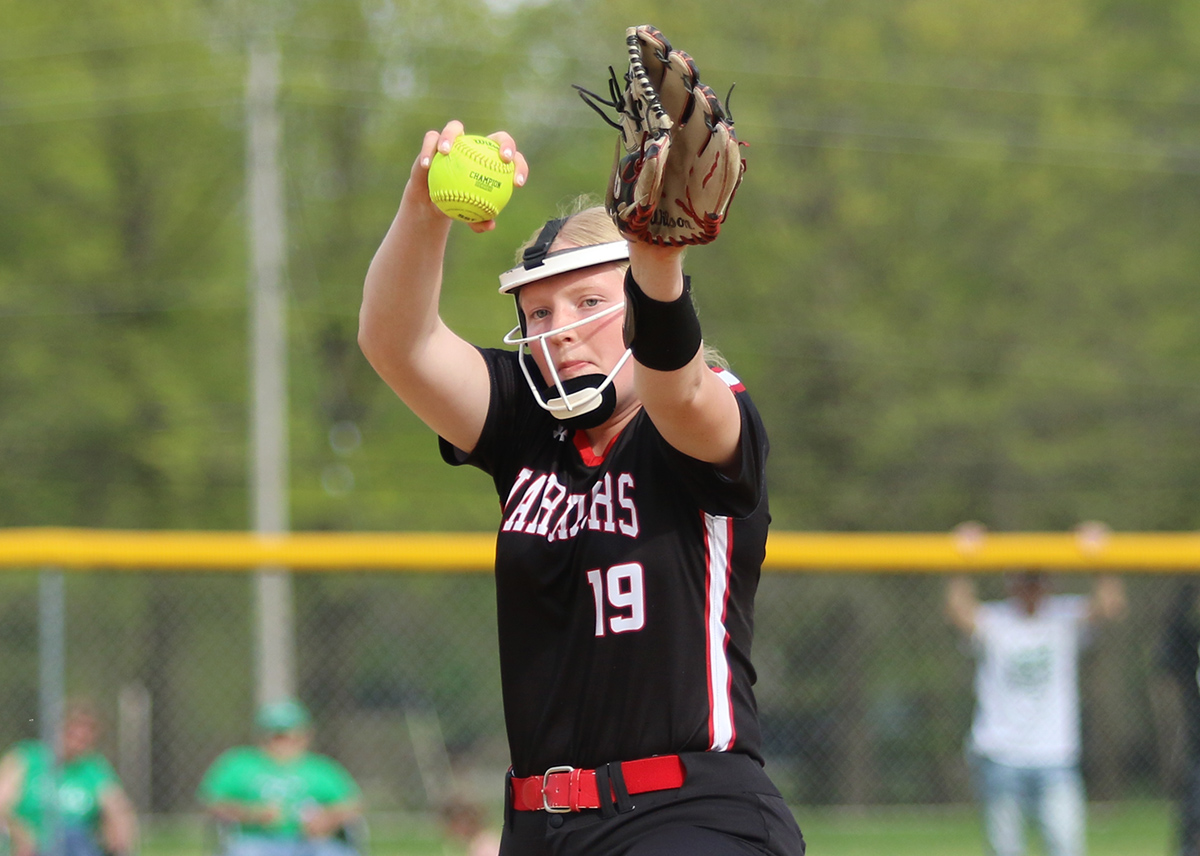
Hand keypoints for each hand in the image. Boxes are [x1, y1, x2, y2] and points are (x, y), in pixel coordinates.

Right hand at [411, 120, 528, 233]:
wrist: (433, 202)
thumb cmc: (456, 207)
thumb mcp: (467, 217)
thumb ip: (479, 221)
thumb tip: (489, 225)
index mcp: (491, 160)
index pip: (513, 160)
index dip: (519, 166)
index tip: (517, 183)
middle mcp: (477, 145)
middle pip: (499, 137)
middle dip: (506, 143)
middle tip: (504, 159)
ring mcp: (454, 140)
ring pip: (454, 128)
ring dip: (450, 136)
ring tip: (446, 151)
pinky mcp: (432, 141)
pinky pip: (429, 141)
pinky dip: (427, 150)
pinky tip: (426, 165)